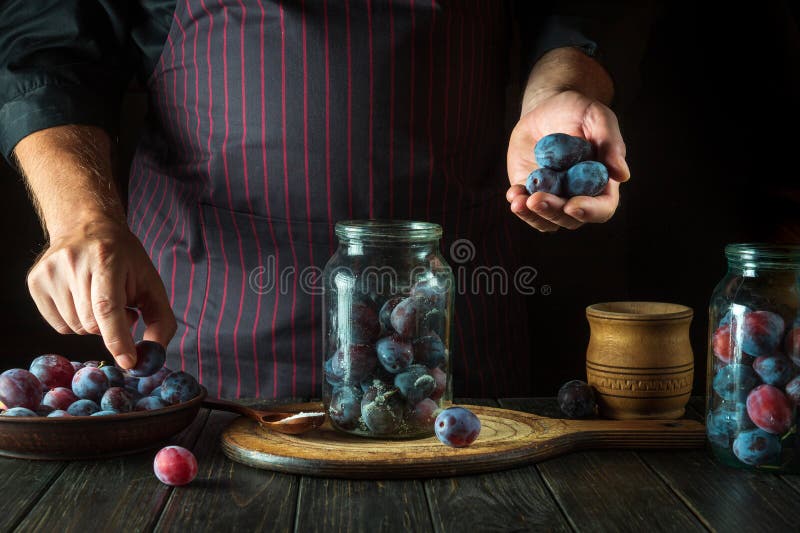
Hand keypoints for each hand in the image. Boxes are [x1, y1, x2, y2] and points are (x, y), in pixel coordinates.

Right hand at [26, 217, 175, 368]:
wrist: (87, 227)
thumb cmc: (124, 259)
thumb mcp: (151, 282)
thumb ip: (160, 319)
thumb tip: (153, 355)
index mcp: (106, 258)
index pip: (107, 307)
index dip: (117, 338)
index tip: (128, 362)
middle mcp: (72, 263)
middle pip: (92, 323)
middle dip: (112, 327)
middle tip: (123, 307)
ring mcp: (49, 273)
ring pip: (76, 328)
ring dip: (94, 324)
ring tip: (101, 298)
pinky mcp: (35, 282)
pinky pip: (60, 325)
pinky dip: (76, 322)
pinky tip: (82, 299)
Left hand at [506, 90, 629, 231]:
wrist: (546, 109)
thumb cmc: (579, 112)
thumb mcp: (597, 118)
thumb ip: (610, 143)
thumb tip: (622, 175)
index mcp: (602, 183)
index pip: (602, 208)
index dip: (589, 211)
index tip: (572, 206)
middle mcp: (579, 196)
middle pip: (570, 218)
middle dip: (553, 211)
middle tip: (536, 199)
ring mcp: (554, 197)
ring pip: (546, 220)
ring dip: (532, 214)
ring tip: (518, 201)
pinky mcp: (531, 193)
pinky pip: (526, 208)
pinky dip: (519, 205)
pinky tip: (513, 194)